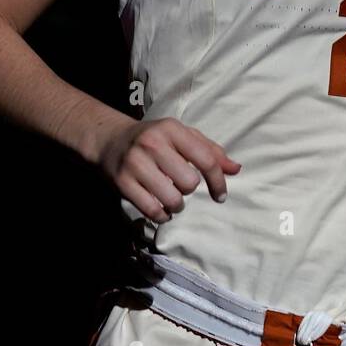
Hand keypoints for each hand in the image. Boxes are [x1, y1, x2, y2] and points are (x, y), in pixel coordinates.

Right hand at [97, 116, 241, 222]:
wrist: (109, 139)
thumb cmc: (154, 139)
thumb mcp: (182, 136)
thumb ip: (210, 151)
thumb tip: (236, 169)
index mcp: (172, 129)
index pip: (206, 159)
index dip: (218, 181)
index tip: (220, 195)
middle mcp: (153, 143)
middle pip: (189, 182)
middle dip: (190, 190)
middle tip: (182, 186)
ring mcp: (136, 163)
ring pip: (172, 199)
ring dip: (177, 205)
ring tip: (172, 198)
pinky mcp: (122, 182)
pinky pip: (152, 210)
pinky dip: (162, 215)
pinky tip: (162, 209)